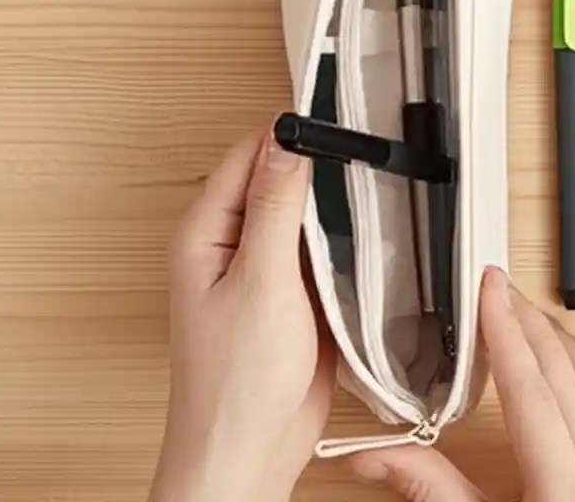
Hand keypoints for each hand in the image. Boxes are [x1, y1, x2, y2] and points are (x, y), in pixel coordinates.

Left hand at [149, 127, 335, 501]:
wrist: (249, 452)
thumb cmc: (233, 384)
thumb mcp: (261, 281)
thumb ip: (274, 208)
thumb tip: (285, 143)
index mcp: (205, 232)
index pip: (248, 154)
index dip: (290, 133)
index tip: (334, 123)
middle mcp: (228, 247)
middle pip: (276, 180)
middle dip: (318, 169)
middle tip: (360, 157)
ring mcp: (261, 273)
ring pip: (303, 218)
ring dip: (333, 211)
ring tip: (369, 198)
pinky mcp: (291, 299)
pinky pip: (320, 256)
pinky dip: (343, 248)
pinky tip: (366, 245)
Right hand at [347, 267, 574, 500]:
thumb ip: (428, 491)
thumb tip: (371, 457)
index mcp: (566, 486)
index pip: (533, 386)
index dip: (505, 331)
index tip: (488, 290)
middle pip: (568, 371)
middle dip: (529, 321)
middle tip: (495, 289)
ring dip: (557, 339)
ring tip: (521, 316)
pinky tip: (559, 363)